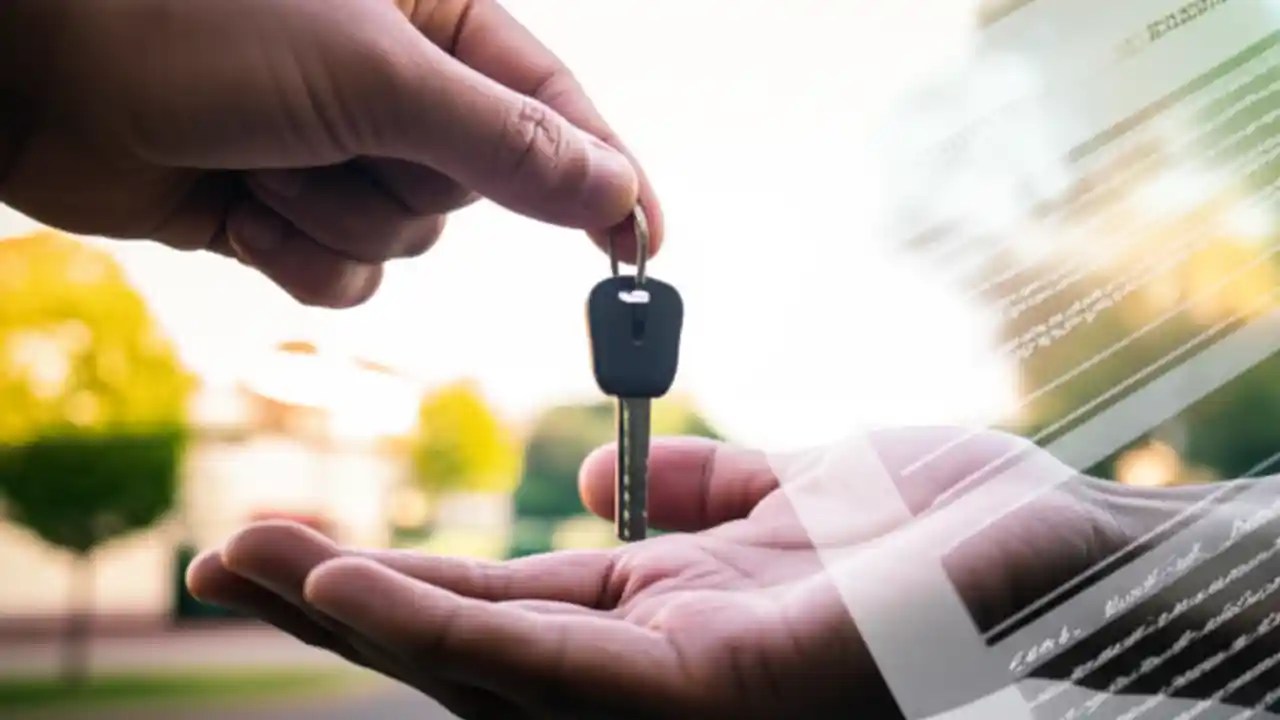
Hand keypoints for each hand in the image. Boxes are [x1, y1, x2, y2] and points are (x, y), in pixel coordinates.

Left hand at [0, 0, 657, 306]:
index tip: (646, 243)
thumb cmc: (186, 18)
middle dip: (404, 178)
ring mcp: (335, 148)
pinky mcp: (282, 208)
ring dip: (332, 213)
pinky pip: (343, 273)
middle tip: (332, 129)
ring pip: (407, 237)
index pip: (552, 102)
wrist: (27, 66)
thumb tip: (612, 189)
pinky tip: (237, 200)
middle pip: (475, 185)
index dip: (603, 172)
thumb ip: (502, 138)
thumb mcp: (370, 73)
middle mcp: (392, 83)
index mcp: (432, 16)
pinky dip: (295, 252)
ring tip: (256, 151)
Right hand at [187, 428, 1147, 718]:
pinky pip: (558, 670)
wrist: (1067, 558)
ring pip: (489, 669)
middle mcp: (658, 672)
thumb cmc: (946, 537)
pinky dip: (454, 633)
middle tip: (231, 555)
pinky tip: (373, 592)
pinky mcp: (714, 697)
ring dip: (370, 616)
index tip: (313, 542)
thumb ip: (702, 487)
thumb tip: (593, 473)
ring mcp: (680, 696)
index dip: (404, 581)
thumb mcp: (801, 489)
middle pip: (471, 648)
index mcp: (672, 621)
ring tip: (265, 566)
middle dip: (349, 605)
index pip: (509, 605)